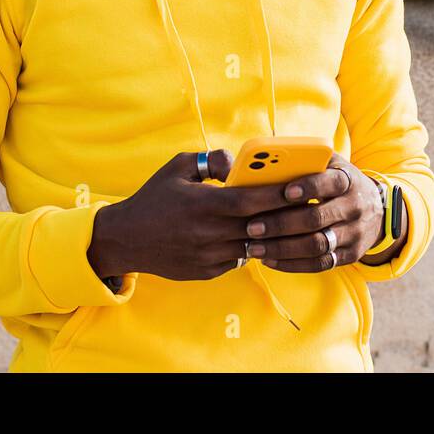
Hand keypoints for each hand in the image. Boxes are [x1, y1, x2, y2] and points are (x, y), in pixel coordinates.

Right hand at [87, 150, 290, 281]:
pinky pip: (238, 258)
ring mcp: (207, 256)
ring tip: (291, 221)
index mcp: (202, 204)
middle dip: (285, 214)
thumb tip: (239, 164)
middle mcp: (207, 233)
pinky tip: (260, 236)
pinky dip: (250, 247)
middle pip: (258, 225)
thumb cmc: (154, 197)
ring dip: (272, 234)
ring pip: (252, 245)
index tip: (299, 186)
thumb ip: (212, 161)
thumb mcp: (178, 167)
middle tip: (307, 203)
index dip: (277, 194)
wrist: (126, 239)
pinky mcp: (206, 272)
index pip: (250, 200)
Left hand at [242, 154, 384, 272]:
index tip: (284, 193)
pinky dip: (292, 264)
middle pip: (316, 218)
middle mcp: (354, 207)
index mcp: (348, 180)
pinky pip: (319, 264)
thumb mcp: (331, 165)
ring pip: (316, 246)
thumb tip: (265, 162)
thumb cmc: (339, 182)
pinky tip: (269, 260)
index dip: (308, 187)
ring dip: (282, 248)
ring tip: (254, 248)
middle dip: (281, 224)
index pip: (330, 182)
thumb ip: (307, 162)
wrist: (377, 209)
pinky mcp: (350, 255)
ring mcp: (354, 234)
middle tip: (252, 227)